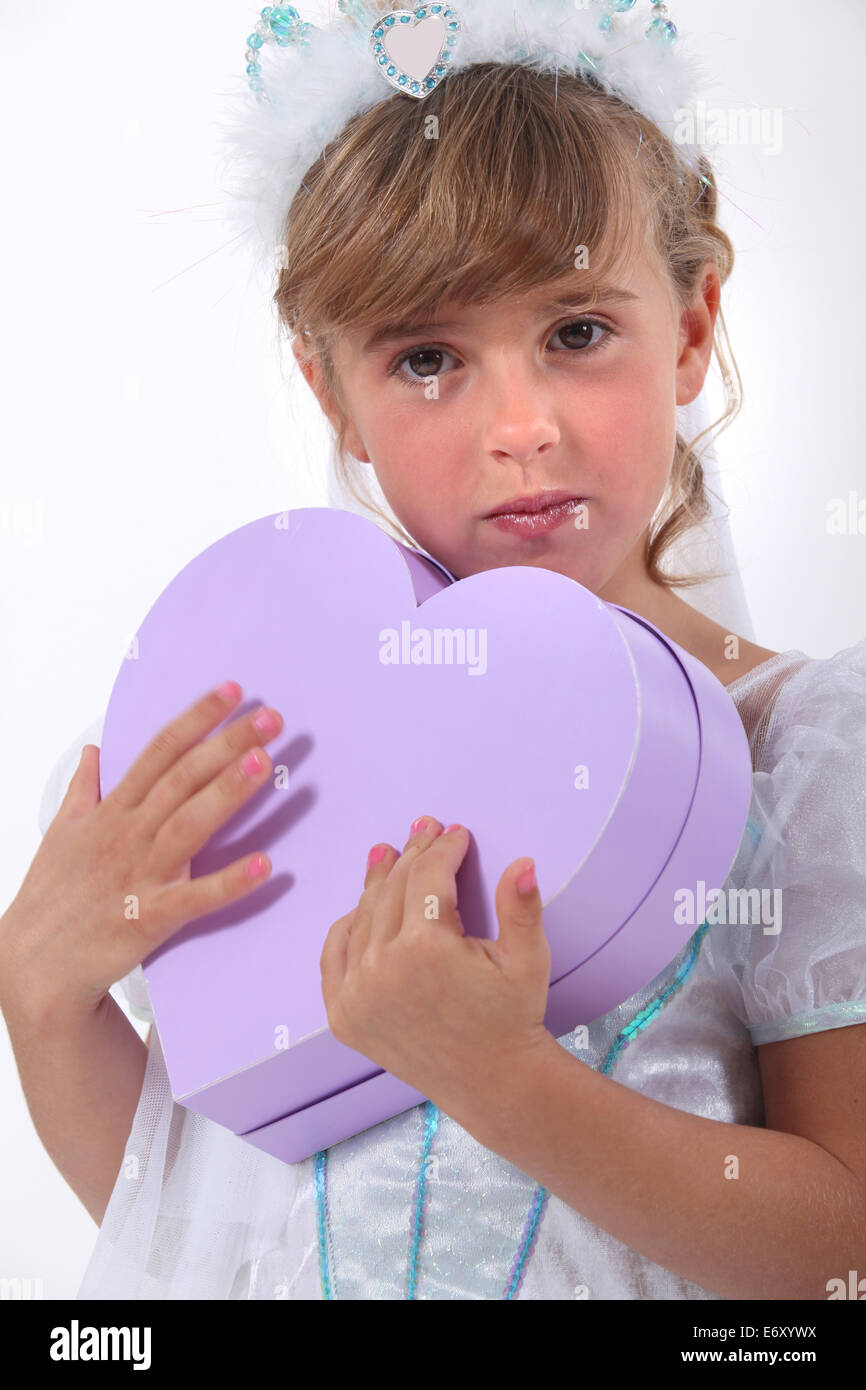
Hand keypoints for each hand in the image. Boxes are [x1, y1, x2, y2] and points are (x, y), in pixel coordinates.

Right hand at [0, 682, 283, 1019]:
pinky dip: (229, 882)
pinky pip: (194, 898)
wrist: (31, 969)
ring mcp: (139, 875)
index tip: (234, 690)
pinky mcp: (148, 919)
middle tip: (271, 717)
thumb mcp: (60, 833)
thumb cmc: (51, 898)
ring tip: (264, 763)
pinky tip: (265, 865)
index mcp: (112, 810)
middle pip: (182, 778)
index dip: (197, 717)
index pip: (160, 751)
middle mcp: (128, 834)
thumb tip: (91, 752)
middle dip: (226, 743)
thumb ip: (83, 791)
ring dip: (226, 792)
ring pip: (189, 824)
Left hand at [320, 816, 552, 1121]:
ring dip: (378, 882)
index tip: (455, 833)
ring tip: (387, 853)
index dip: (444, 849)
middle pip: (393, 890)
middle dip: (414, 855)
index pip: (428, 877)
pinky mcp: (343, 1015)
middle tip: (424, 829)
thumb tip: (523, 862)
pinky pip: (336, 954)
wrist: (490, 1081)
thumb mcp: (527, 959)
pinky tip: (361, 906)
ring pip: (363, 916)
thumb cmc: (511, 1016)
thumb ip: (521, 907)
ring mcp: (356, 993)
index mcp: (427, 949)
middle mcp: (382, 967)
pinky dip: (348, 926)